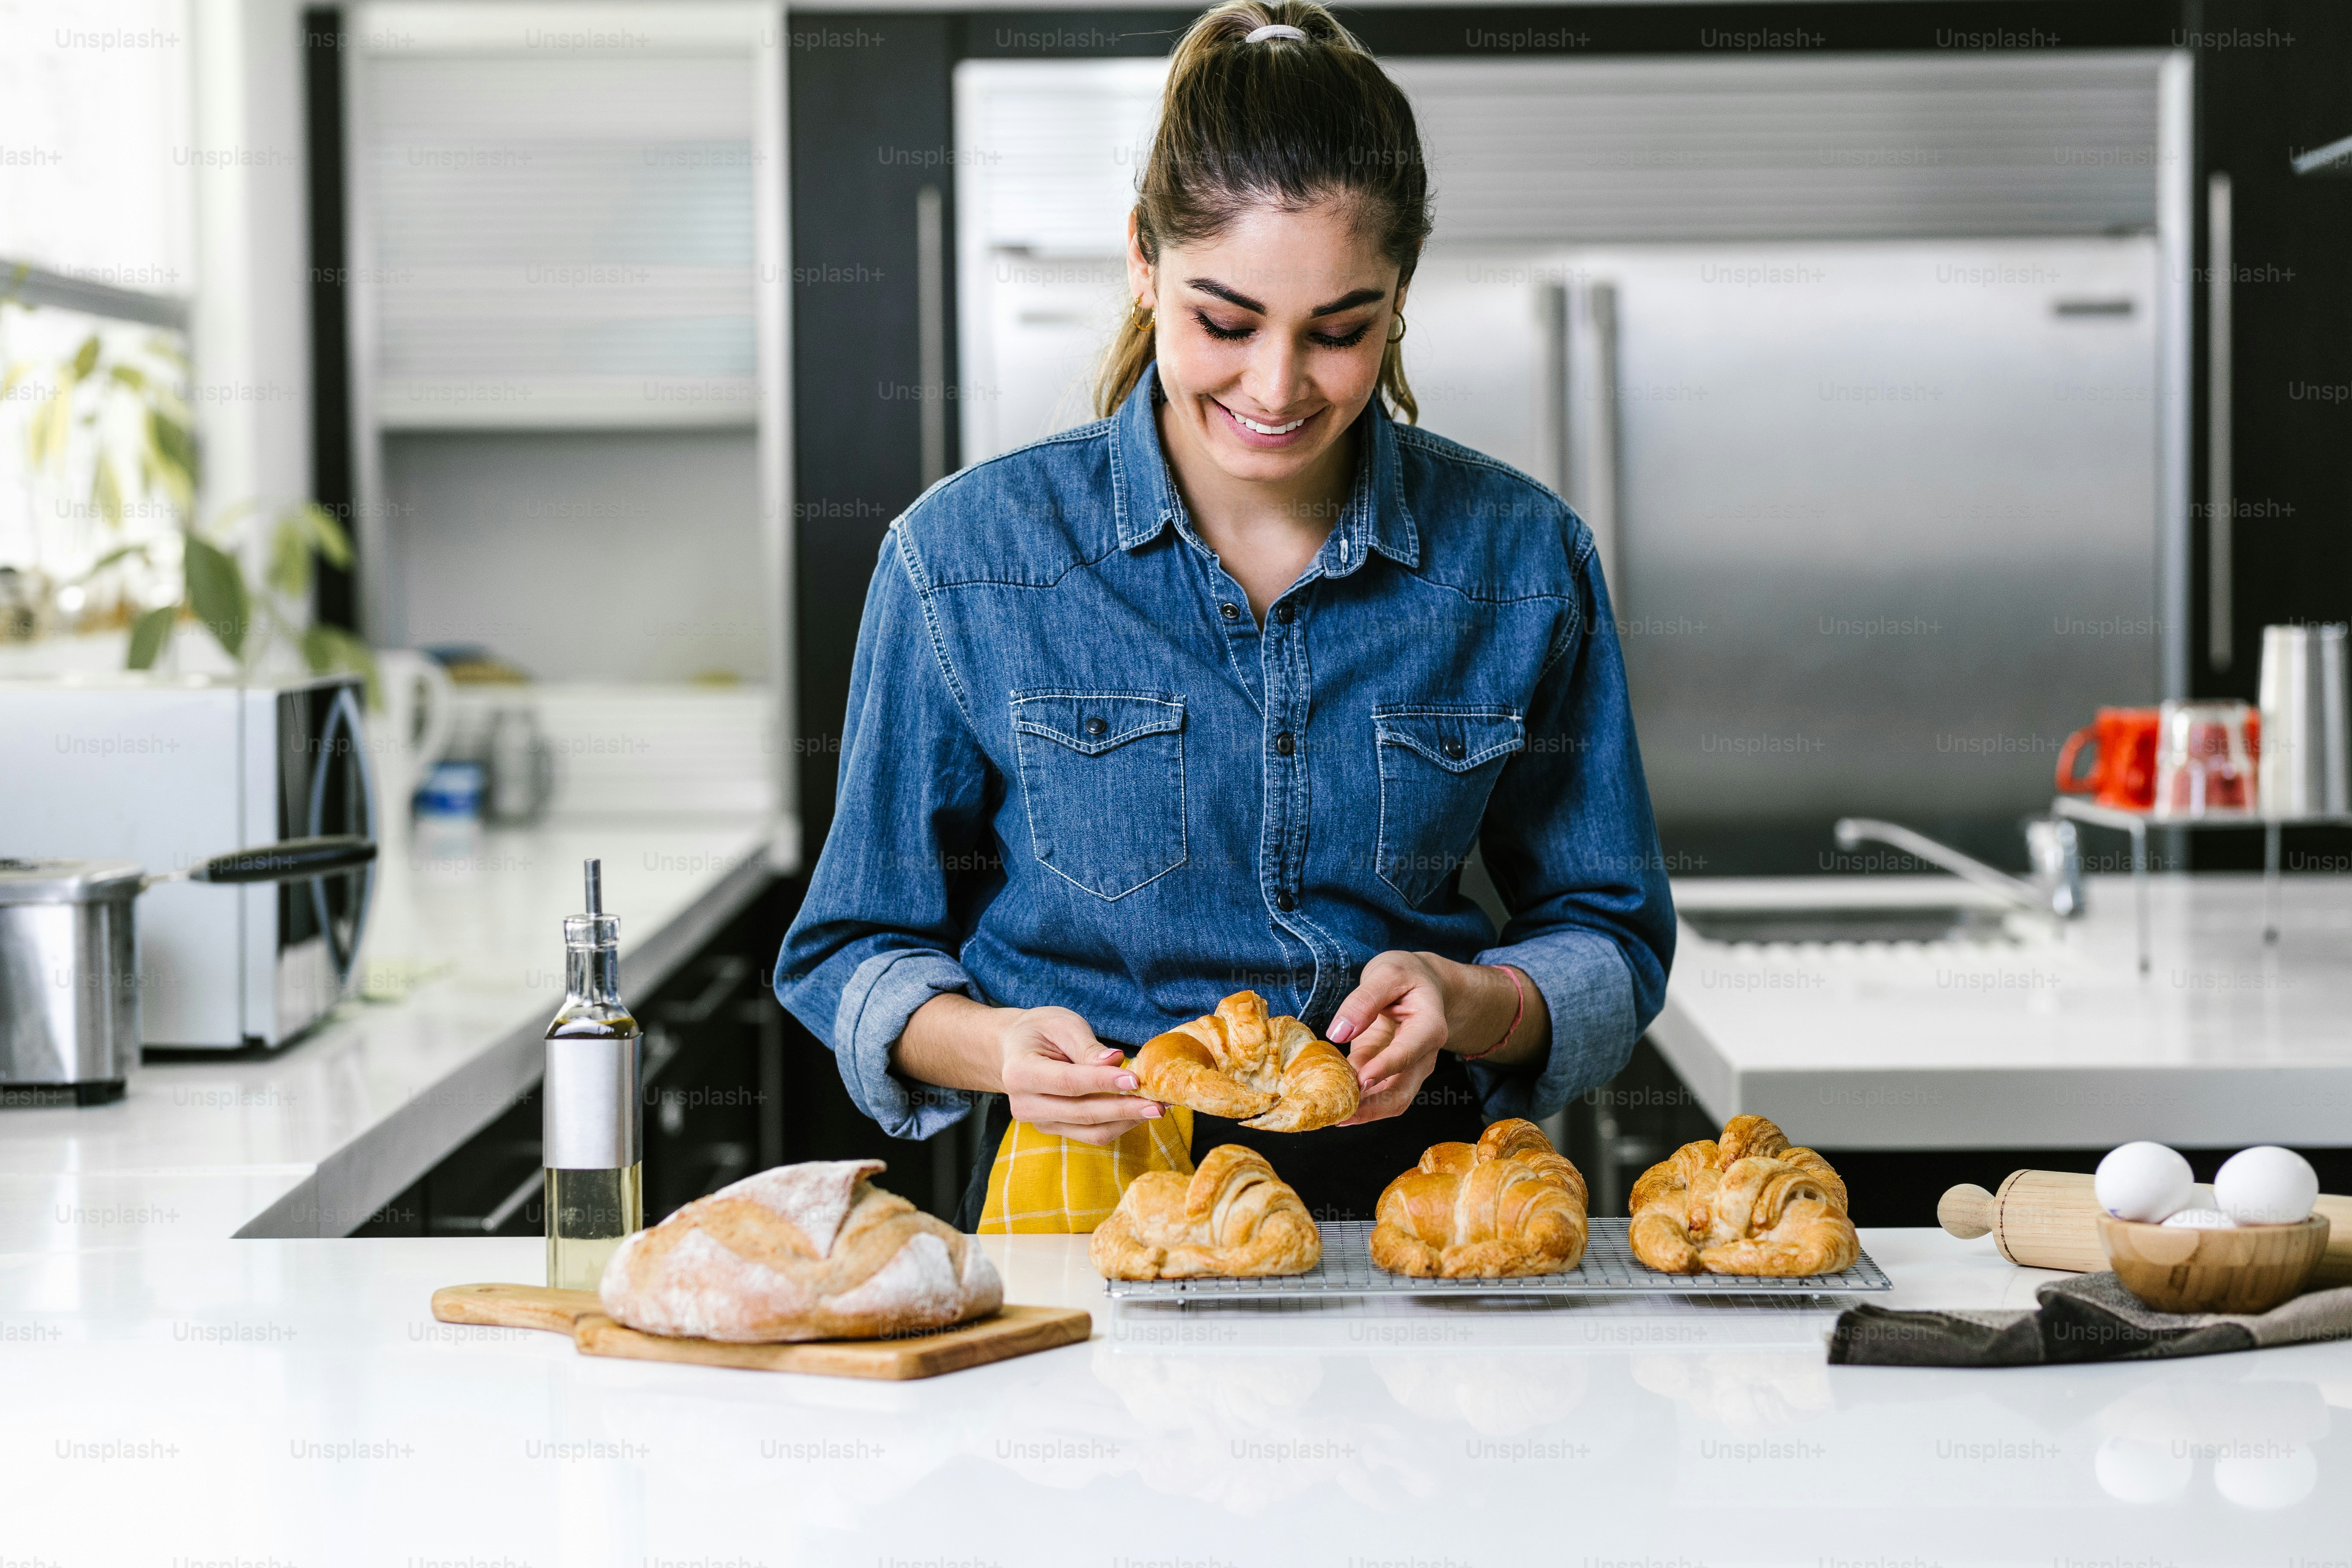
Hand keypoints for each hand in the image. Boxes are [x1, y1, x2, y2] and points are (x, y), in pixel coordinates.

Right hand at [995, 1005, 1162, 1145]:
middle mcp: (1025, 1104)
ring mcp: (1040, 1122)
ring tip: (1156, 1107)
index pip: (1068, 1082)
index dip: (1103, 1082)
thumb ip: (1086, 1046)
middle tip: (1159, 1103)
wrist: (1014, 1050)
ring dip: (1126, 1121)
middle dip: (1124, 1109)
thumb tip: (1115, 1061)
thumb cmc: (1040, 1031)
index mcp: (1020, 1072)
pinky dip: (1118, 1124)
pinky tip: (1139, 1111)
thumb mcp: (1061, 1025)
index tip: (1136, 1078)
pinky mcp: (1055, 1129)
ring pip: (1090, 1131)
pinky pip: (1091, 1134)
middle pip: (1081, 1112)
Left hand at [1326, 951, 1453, 1124]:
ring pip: (1390, 1102)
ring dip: (1362, 1112)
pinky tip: (1334, 1103)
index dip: (1384, 1068)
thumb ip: (1364, 1000)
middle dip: (1371, 1108)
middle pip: (1402, 1092)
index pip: (1407, 1053)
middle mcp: (1424, 1055)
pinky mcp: (1389, 1072)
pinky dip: (1356, 1101)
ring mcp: (1409, 1068)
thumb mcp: (1386, 973)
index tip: (1359, 1081)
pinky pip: (1375, 1094)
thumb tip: (1339, 1032)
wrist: (1422, 983)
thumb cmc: (1407, 975)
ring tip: (1331, 1116)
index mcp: (1429, 1027)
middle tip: (1338, 1114)